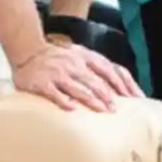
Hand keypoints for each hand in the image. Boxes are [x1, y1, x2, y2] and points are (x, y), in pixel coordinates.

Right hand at [12, 43, 142, 111]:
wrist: (28, 51)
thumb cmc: (57, 57)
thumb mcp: (78, 55)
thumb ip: (95, 67)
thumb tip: (118, 87)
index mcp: (85, 56)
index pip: (109, 69)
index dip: (122, 83)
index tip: (134, 97)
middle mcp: (73, 63)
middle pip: (95, 81)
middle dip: (107, 95)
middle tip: (116, 109)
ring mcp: (58, 73)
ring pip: (78, 88)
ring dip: (92, 100)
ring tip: (103, 110)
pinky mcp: (43, 83)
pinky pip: (55, 93)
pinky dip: (64, 101)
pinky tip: (72, 109)